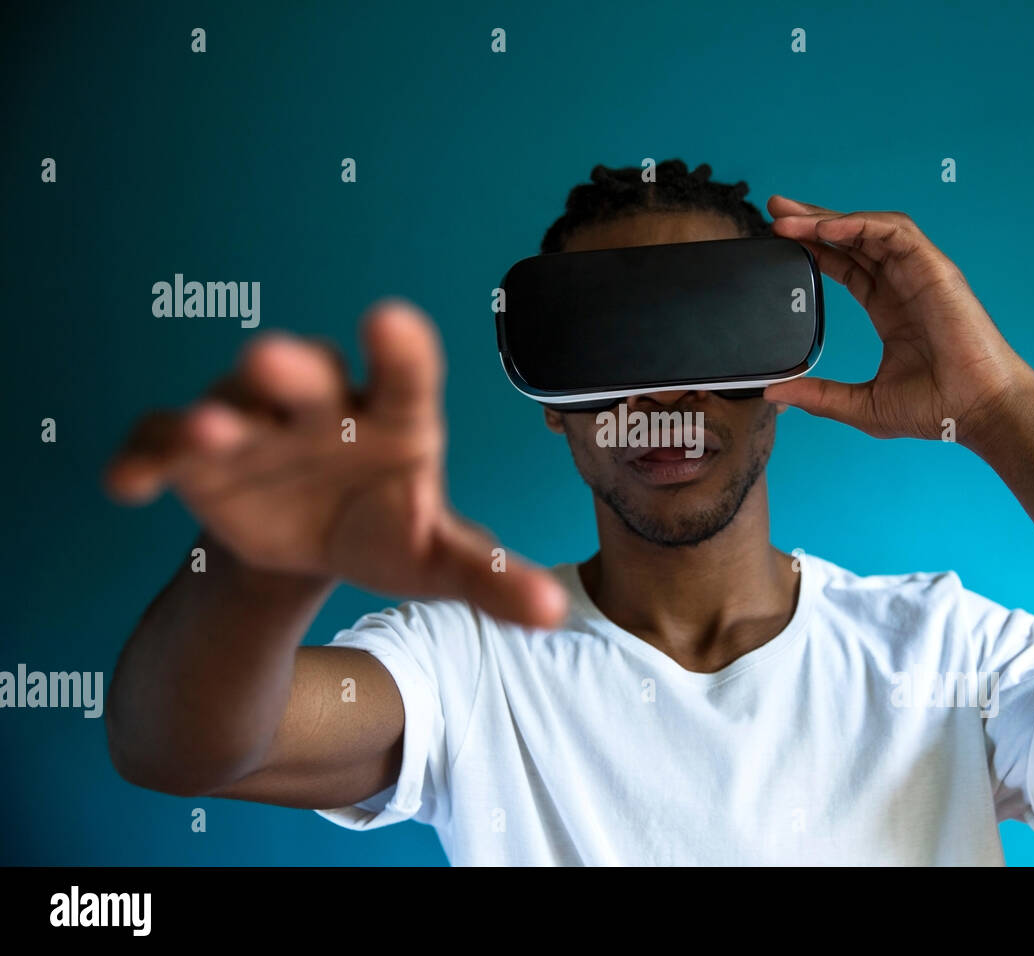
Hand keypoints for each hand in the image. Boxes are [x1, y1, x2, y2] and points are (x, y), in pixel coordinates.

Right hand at [104, 299, 566, 626]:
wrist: (310, 545)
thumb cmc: (386, 529)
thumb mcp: (438, 558)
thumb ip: (493, 577)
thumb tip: (556, 614)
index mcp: (395, 418)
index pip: (405, 377)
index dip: (399, 351)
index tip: (390, 322)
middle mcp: (323, 405)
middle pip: (309, 376)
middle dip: (292, 371)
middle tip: (282, 365)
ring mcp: (257, 425)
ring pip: (231, 404)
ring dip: (216, 417)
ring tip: (212, 434)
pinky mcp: (197, 457)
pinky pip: (163, 446)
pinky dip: (145, 459)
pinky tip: (126, 484)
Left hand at [764, 197, 1033, 444]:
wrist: (979, 411)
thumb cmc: (935, 409)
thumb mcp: (861, 404)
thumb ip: (818, 395)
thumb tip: (774, 393)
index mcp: (889, 309)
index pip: (846, 265)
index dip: (814, 249)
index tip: (778, 240)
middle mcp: (903, 285)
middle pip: (853, 239)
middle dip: (812, 220)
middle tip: (774, 208)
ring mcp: (919, 274)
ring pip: (868, 229)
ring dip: (827, 219)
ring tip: (788, 218)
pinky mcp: (934, 269)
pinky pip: (893, 233)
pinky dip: (858, 224)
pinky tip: (825, 228)